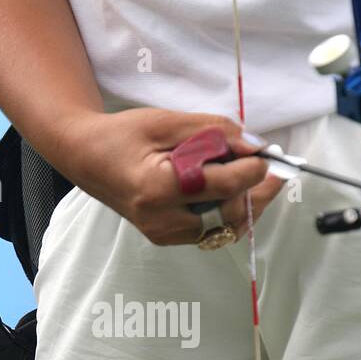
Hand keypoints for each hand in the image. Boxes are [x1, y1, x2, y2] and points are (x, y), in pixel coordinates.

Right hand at [57, 108, 283, 245]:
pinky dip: (229, 212)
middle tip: (273, 171)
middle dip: (257, 193)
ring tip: (257, 180)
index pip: (222, 186)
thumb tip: (253, 146)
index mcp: (158, 188)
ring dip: (248, 206)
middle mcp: (161, 219)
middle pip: (229, 215)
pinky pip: (211, 231)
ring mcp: (163, 233)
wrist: (87, 158)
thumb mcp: (168, 121)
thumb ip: (213, 132)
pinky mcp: (167, 238)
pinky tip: (235, 192)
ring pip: (224, 229)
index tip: (268, 155)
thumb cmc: (122, 135)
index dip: (252, 170)